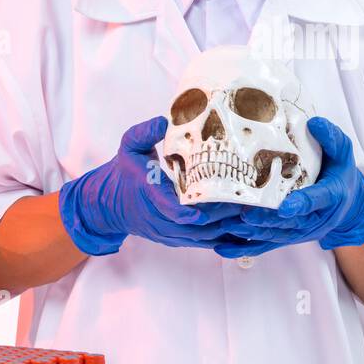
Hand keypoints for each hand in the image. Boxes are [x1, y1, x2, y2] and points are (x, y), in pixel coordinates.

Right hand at [58, 115, 259, 255]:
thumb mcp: (129, 146)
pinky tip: (245, 228)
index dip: (185, 212)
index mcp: (148, 195)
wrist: (109, 205)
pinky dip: (224, 237)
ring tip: (253, 213)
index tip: (203, 209)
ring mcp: (170, 233)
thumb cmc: (124, 172)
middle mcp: (160, 219)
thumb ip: (144, 133)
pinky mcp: (178, 239)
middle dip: (222, 217)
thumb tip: (163, 120)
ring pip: (203, 237)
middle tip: (248, 202)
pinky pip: (203, 242)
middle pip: (195, 226)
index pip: (167, 208)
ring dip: (227, 228)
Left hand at [227, 116, 363, 255]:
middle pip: (291, 223)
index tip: (286, 207)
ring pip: (276, 235)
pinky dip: (245, 248)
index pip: (318, 199)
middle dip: (268, 220)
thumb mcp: (343, 153)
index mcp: (332, 196)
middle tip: (245, 214)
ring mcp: (301, 231)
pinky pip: (267, 245)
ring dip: (253, 232)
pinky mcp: (289, 237)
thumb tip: (314, 124)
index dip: (302, 204)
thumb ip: (331, 139)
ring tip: (229, 226)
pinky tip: (224, 249)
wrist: (348, 206)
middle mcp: (317, 218)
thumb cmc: (339, 174)